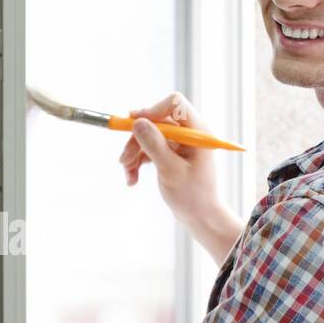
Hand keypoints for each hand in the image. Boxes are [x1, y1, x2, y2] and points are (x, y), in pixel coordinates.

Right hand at [120, 92, 220, 231]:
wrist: (200, 218)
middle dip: (137, 140)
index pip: (175, 104)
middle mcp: (188, 134)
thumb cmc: (192, 196)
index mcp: (197, 132)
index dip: (153, 110)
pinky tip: (132, 179)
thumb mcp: (170, 170)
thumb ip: (154, 145)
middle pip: (155, 122)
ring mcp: (179, 144)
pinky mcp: (170, 154)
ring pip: (148, 137)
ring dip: (134, 154)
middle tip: (123, 160)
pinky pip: (149, 149)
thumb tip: (137, 121)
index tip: (135, 123)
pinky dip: (138, 162)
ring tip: (127, 174)